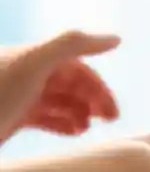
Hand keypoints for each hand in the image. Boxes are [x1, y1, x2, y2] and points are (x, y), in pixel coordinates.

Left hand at [0, 30, 119, 143]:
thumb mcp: (34, 62)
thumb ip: (73, 44)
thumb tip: (117, 38)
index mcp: (32, 57)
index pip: (76, 66)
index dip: (98, 86)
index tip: (112, 113)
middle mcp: (25, 74)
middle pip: (69, 84)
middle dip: (92, 100)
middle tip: (108, 121)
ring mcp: (16, 97)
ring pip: (58, 102)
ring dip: (79, 113)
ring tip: (88, 129)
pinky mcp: (9, 119)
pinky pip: (43, 118)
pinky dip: (62, 125)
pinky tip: (73, 133)